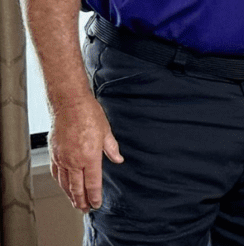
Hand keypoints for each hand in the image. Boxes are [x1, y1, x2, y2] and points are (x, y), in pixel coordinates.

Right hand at [49, 95, 122, 210]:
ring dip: (70, 195)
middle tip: (84, 209)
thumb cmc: (89, 115)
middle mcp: (74, 160)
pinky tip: (63, 185)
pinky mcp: (54, 154)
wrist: (69, 104)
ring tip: (75, 202)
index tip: (96, 204)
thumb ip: (112, 149)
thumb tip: (118, 159)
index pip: (92, 183)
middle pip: (77, 187)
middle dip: (81, 201)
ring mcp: (62, 158)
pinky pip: (56, 173)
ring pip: (64, 183)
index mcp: (90, 156)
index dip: (94, 196)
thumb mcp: (106, 131)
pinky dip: (60, 182)